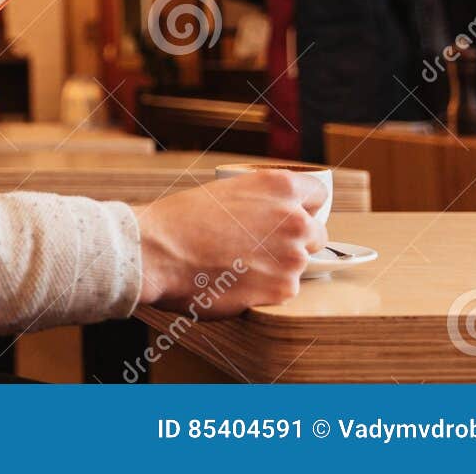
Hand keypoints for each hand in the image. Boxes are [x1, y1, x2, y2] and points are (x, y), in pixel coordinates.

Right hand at [134, 171, 327, 314]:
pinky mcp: (282, 289)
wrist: (157, 252)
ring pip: (299, 264)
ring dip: (277, 266)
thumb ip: (260, 201)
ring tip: (239, 265)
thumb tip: (273, 215)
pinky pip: (284, 288)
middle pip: (316, 233)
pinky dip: (265, 288)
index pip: (318, 195)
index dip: (304, 207)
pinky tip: (237, 281)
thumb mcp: (224, 191)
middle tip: (262, 246)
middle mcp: (293, 219)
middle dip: (295, 240)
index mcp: (279, 187)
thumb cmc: (179, 220)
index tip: (293, 216)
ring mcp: (291, 256)